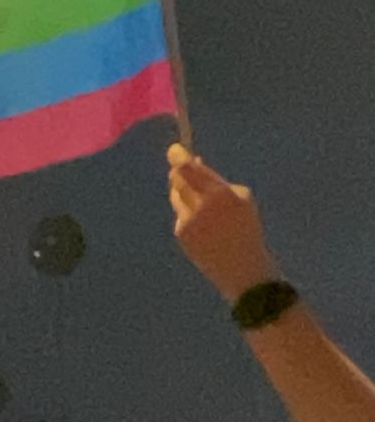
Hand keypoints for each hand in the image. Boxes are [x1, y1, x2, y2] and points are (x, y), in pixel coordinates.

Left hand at [167, 144, 280, 301]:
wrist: (244, 272)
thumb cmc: (248, 229)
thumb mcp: (243, 199)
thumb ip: (218, 181)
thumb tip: (194, 162)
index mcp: (221, 195)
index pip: (189, 169)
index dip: (178, 156)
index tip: (175, 149)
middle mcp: (201, 206)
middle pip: (177, 178)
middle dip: (178, 171)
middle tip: (181, 165)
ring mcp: (188, 221)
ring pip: (176, 195)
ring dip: (183, 190)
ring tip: (199, 198)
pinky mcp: (181, 233)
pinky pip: (180, 213)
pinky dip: (187, 211)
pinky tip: (203, 223)